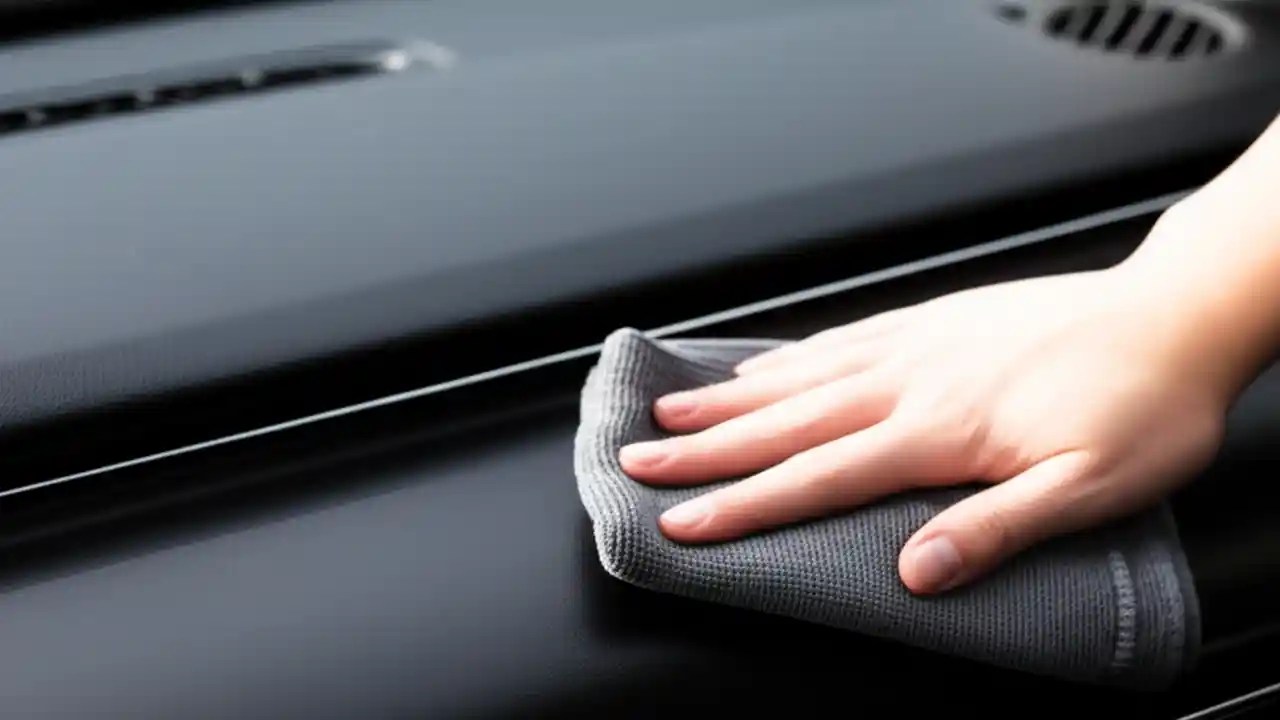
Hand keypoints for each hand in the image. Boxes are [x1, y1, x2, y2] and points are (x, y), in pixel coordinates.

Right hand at [618, 264, 1229, 594]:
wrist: (1172, 316)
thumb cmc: (1141, 407)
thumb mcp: (1091, 488)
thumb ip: (996, 528)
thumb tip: (915, 573)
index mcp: (940, 429)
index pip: (818, 476)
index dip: (742, 504)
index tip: (681, 519)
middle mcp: (910, 381)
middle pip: (785, 422)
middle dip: (703, 447)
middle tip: (637, 457)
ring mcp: (914, 345)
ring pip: (800, 376)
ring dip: (728, 398)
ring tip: (670, 408)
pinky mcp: (929, 322)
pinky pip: (839, 339)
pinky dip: (787, 357)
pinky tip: (758, 367)